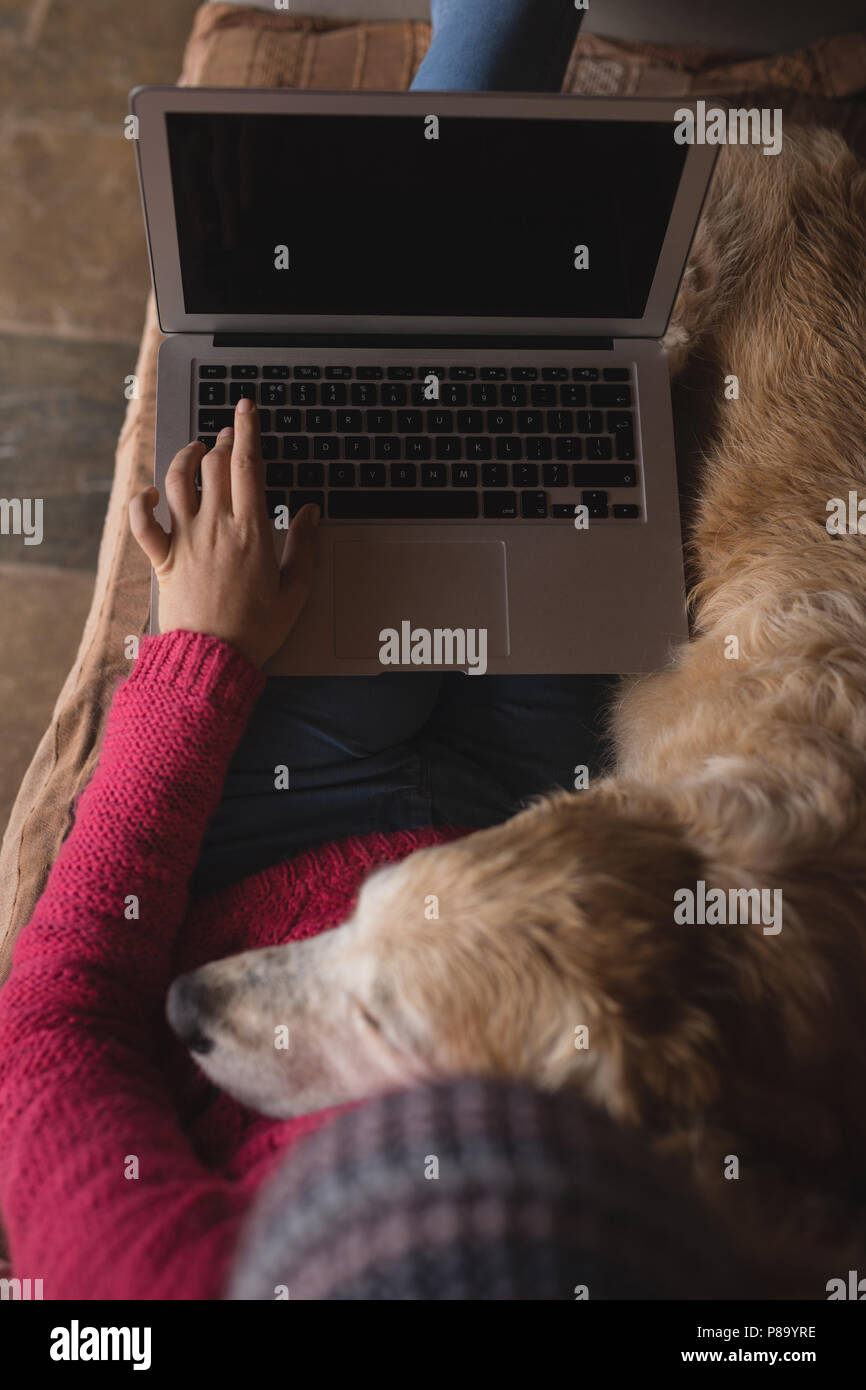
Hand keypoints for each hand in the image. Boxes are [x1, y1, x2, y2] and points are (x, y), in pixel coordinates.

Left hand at [129, 398, 318, 667]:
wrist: (214, 657)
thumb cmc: (257, 629)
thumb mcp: (295, 590)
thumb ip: (305, 547)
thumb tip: (311, 512)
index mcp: (252, 530)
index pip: (248, 465)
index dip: (247, 430)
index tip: (246, 408)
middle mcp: (216, 526)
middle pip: (213, 465)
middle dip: (221, 440)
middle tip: (228, 434)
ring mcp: (186, 540)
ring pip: (178, 481)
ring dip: (185, 457)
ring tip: (195, 448)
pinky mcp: (163, 559)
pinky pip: (142, 522)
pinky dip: (141, 502)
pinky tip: (150, 493)